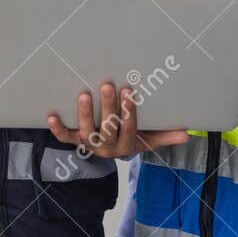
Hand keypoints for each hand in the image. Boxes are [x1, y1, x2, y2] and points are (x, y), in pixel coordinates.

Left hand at [46, 80, 188, 159]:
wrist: (109, 151)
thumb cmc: (131, 138)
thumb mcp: (149, 139)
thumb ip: (165, 136)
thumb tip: (186, 134)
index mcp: (127, 145)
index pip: (129, 128)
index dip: (128, 112)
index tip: (129, 92)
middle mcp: (107, 146)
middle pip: (108, 128)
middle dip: (108, 107)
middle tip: (107, 85)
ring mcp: (90, 143)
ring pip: (86, 132)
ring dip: (84, 113)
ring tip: (84, 94)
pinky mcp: (75, 140)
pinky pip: (65, 137)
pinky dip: (57, 128)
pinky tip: (51, 115)